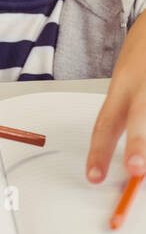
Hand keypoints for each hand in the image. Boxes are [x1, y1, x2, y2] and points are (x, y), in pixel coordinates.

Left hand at [85, 12, 145, 182]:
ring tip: (144, 163)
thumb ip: (127, 114)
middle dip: (138, 144)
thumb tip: (134, 161)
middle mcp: (140, 84)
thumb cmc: (142, 57)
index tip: (93, 177)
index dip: (99, 151)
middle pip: (138, 115)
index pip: (106, 123)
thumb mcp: (129, 81)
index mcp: (122, 87)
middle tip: (136, 169)